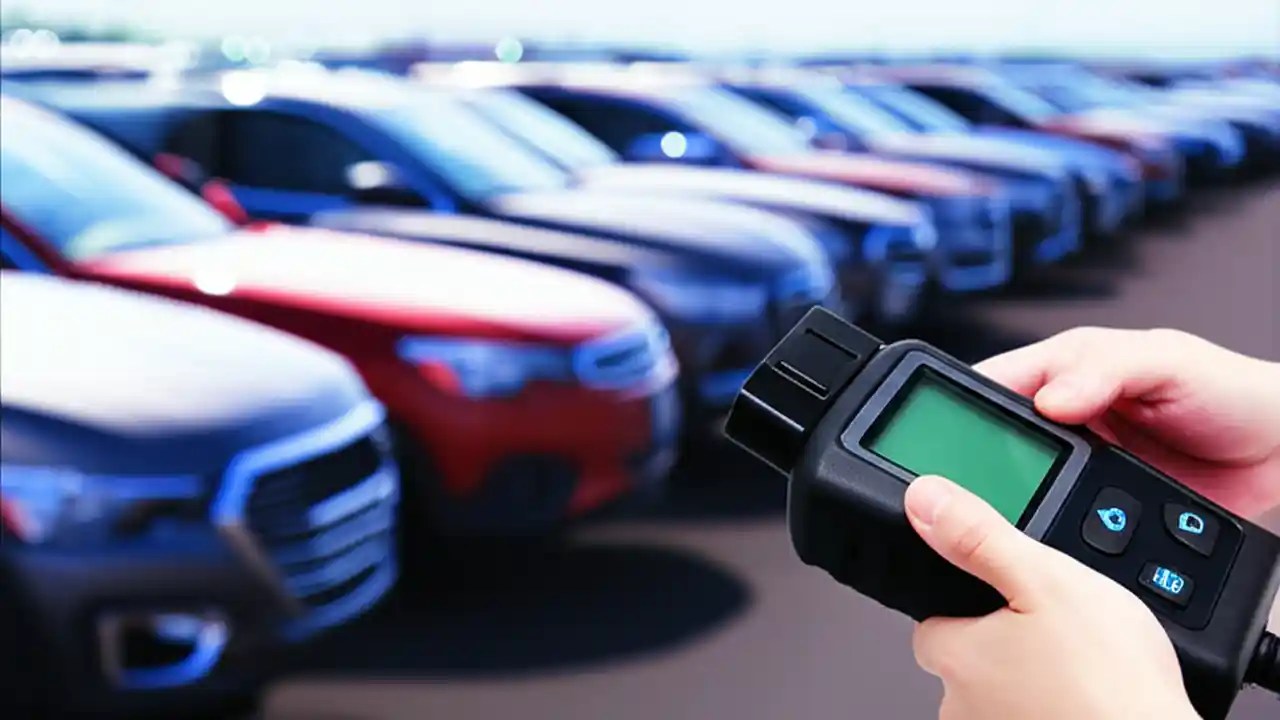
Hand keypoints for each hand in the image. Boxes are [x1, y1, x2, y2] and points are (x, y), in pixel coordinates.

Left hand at [906, 475, 1198, 719]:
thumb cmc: (1112, 684)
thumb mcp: (1048, 582)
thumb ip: (980, 538)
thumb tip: (926, 499)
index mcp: (955, 656)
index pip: (932, 623)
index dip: (971, 607)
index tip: (1005, 600)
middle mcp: (961, 707)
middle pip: (969, 661)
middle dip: (1006, 645)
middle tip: (1060, 636)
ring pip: (1003, 696)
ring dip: (1034, 681)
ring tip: (1085, 669)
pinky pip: (1033, 717)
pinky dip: (1056, 708)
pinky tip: (1091, 700)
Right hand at [975, 327, 1279, 517]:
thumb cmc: (1231, 389)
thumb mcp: (1166, 360)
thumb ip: (1106, 369)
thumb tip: (1048, 397)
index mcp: (1064, 370)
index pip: (993, 384)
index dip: (962, 408)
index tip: (940, 437)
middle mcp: (1062, 417)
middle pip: (994, 442)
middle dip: (977, 466)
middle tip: (962, 491)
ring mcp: (1078, 466)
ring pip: (1019, 488)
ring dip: (1009, 506)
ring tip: (995, 521)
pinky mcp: (1096, 509)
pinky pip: (1057, 524)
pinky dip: (1045, 536)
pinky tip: (1040, 543)